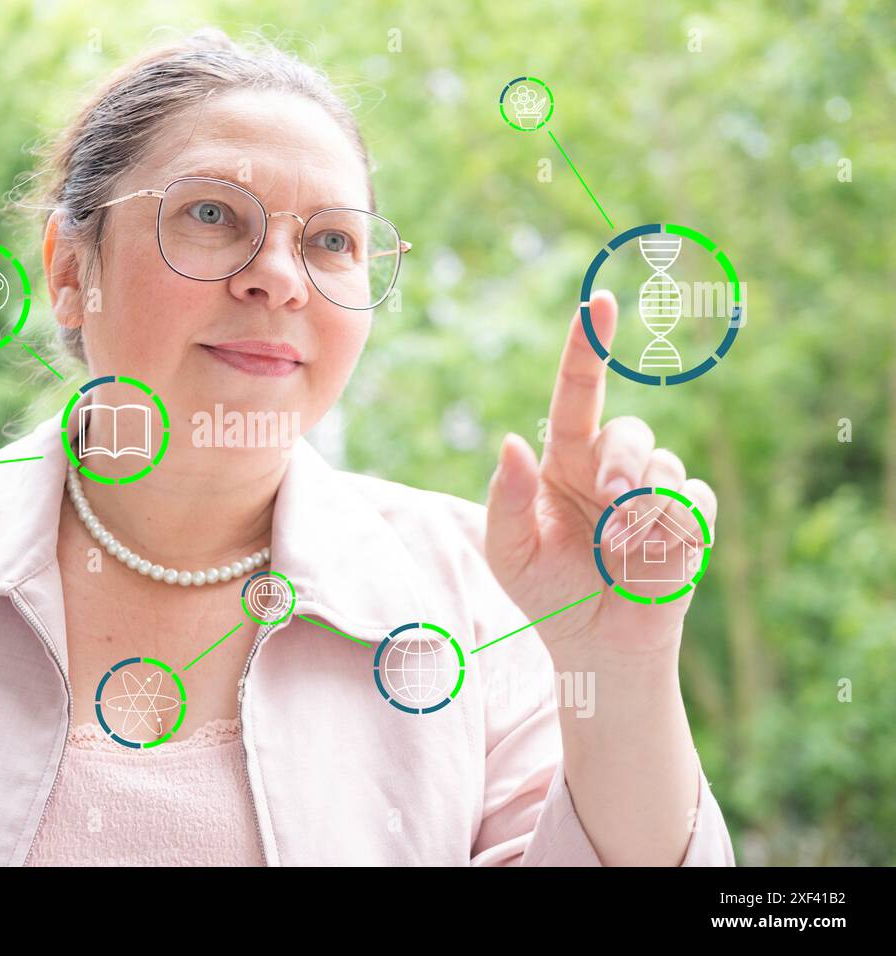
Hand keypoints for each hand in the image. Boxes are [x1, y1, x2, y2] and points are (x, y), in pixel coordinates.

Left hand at [483, 290, 717, 664]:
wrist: (593, 643)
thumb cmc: (547, 591)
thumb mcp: (510, 550)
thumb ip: (507, 498)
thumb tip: (511, 440)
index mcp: (564, 460)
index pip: (578, 394)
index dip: (587, 347)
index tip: (598, 303)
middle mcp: (611, 465)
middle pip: (630, 430)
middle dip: (623, 461)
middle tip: (611, 498)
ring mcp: (654, 491)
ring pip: (666, 465)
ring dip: (643, 506)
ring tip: (619, 548)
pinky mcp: (689, 520)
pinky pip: (694, 500)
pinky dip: (673, 525)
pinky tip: (651, 554)